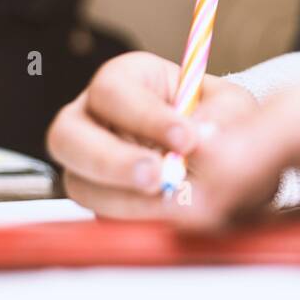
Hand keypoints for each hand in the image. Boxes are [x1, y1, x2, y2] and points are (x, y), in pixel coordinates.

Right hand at [46, 51, 257, 216]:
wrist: (231, 158)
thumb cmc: (223, 121)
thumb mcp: (230, 110)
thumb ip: (218, 122)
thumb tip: (202, 148)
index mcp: (124, 79)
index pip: (112, 91)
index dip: (145, 117)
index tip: (187, 139)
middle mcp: (92, 118)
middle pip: (68, 137)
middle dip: (113, 161)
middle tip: (158, 179)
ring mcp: (88, 164)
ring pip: (80, 184)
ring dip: (123, 199)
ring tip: (171, 201)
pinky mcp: (101, 202)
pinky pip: (101, 216)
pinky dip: (133, 221)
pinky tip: (167, 220)